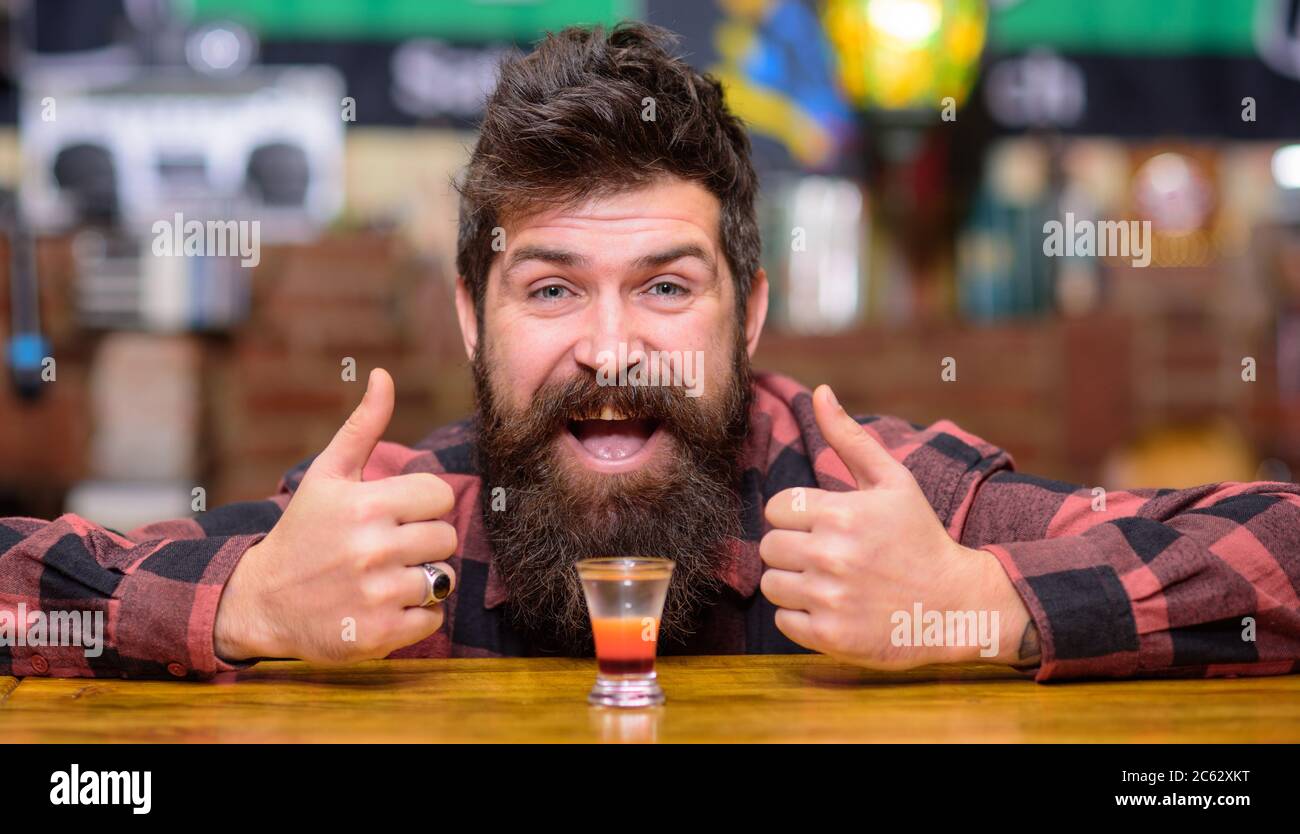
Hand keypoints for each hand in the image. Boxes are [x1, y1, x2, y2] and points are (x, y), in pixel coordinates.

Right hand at [214, 368, 456, 663]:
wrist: (261, 601)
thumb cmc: (303, 532)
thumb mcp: (327, 475)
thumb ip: (362, 426)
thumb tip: (383, 375)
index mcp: (365, 505)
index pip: (440, 496)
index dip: (422, 505)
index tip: (395, 514)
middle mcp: (372, 549)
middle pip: (446, 538)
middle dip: (422, 542)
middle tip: (387, 548)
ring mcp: (377, 594)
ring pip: (443, 578)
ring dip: (421, 579)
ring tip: (383, 577)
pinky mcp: (379, 635)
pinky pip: (432, 619)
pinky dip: (414, 616)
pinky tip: (380, 606)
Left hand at [760, 385, 1031, 669]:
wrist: (955, 605)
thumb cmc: (919, 536)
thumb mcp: (893, 481)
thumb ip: (849, 438)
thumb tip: (819, 391)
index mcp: (842, 513)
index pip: (777, 508)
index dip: (797, 516)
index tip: (824, 524)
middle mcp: (832, 556)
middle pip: (769, 547)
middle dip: (792, 548)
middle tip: (827, 554)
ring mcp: (830, 599)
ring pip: (771, 584)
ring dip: (794, 582)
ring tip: (829, 581)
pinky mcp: (830, 637)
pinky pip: (783, 620)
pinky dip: (801, 617)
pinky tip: (834, 607)